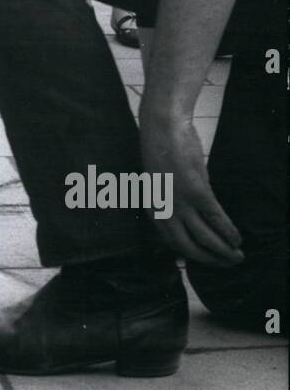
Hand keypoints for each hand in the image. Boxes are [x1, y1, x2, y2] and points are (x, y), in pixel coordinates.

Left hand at [140, 112, 244, 265]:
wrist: (163, 126)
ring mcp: (180, 202)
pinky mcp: (196, 192)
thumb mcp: (159, 182)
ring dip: (224, 251)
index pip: (172, 242)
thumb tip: (189, 215)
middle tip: (227, 263)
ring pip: (205, 238)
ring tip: (237, 256)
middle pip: (188, 247)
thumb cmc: (162, 150)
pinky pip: (216, 219)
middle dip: (210, 260)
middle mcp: (163, 211)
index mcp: (153, 209)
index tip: (206, 259)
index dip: (192, 255)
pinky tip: (237, 238)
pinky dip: (228, 232)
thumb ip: (170, 200)